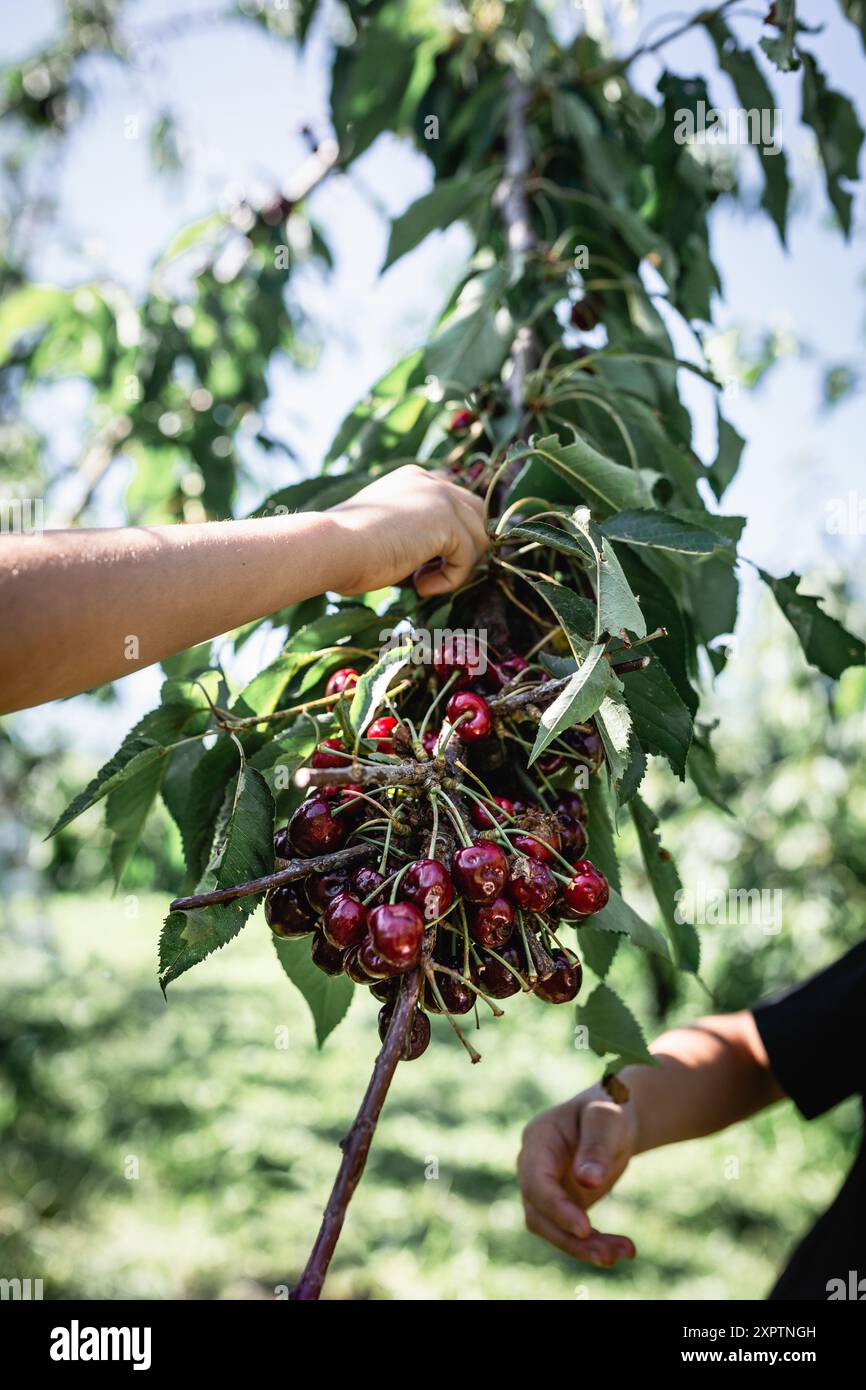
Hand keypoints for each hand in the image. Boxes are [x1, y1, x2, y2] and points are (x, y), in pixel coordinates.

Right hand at [325, 465, 488, 595]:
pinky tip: (420, 586)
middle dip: (464, 548)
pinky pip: (469, 558)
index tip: (424, 565)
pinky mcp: (447, 522)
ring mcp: (441, 497)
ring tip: (422, 582)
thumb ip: (417, 536)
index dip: (450, 537)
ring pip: (480, 537)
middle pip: (477, 514)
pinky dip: (450, 580)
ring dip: (457, 567)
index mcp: (414, 479)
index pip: (455, 503)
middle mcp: (431, 481)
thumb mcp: (387, 534)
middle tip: (433, 575)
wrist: (330, 547)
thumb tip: (441, 563)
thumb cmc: (344, 551)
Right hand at [517, 1084, 638, 1267]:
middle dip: (570, 1239)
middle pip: (539, 1214)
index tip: (584, 1228)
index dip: (556, 1208)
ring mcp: (546, 1189)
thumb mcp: (606, 1118)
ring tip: (624, 1253)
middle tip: (606, 1256)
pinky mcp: (563, 1205)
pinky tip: (625, 1249)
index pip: (536, 1182)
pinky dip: (596, 1244)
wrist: (614, 1116)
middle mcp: (534, 1168)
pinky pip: (573, 1232)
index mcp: (538, 1140)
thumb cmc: (608, 1108)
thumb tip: (587, 1182)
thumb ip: (596, 1146)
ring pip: (553, 1230)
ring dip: (585, 1248)